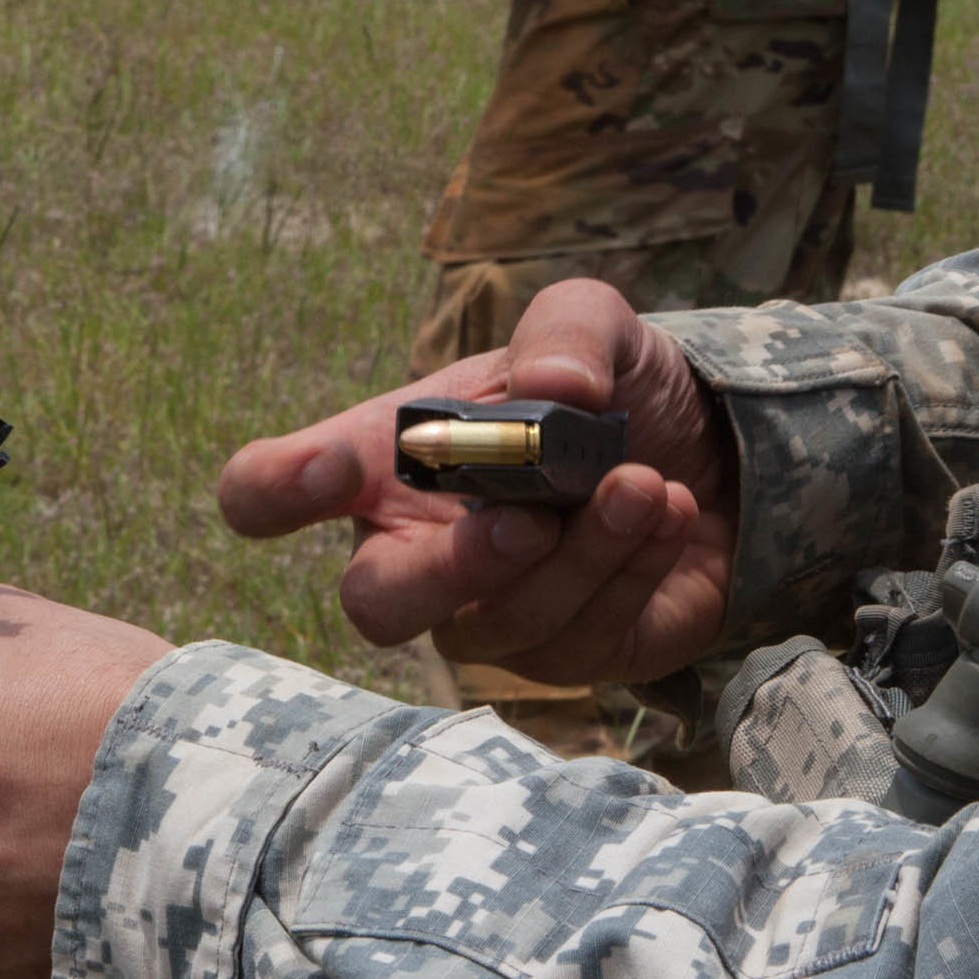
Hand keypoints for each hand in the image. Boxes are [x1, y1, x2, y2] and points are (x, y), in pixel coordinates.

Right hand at [215, 280, 737, 688]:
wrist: (712, 450)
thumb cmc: (609, 389)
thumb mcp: (590, 322)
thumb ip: (565, 329)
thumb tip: (555, 389)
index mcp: (382, 464)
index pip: (266, 494)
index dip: (275, 490)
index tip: (332, 464)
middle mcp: (416, 553)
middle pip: (375, 604)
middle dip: (448, 570)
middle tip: (524, 524)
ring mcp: (489, 615)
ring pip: (503, 622)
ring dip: (582, 552)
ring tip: (644, 485)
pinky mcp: (570, 655)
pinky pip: (584, 640)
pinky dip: (632, 569)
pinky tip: (669, 514)